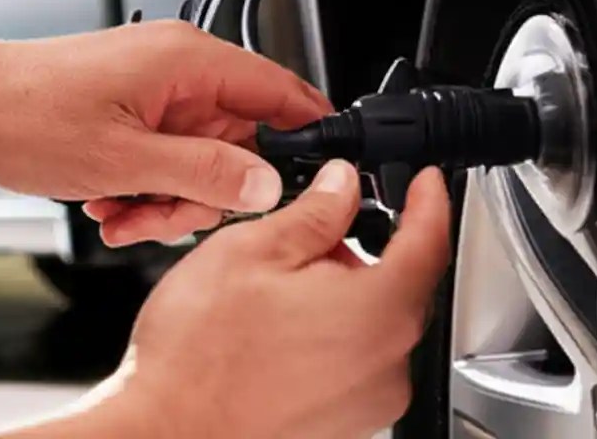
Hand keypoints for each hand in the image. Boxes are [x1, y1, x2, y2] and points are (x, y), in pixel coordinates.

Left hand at [0, 21, 331, 245]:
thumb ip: (206, 173)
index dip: (305, 135)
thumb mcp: (124, 160)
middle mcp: (176, 69)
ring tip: (122, 212)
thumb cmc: (22, 114)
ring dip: (167, 198)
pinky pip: (165, 159)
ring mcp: (153, 90)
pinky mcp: (132, 110)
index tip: (313, 178)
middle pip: (238, 141)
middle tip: (165, 214)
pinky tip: (109, 204)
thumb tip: (266, 184)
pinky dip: (144, 189)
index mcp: (187, 61)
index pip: (280, 91)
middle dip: (205, 192)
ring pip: (200, 159)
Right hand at [93, 161, 451, 438]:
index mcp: (377, 310)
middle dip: (372, 248)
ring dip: (348, 293)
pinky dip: (335, 334)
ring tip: (283, 286)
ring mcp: (369, 401)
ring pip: (379, 323)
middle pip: (405, 284)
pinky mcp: (346, 422)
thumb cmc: (198, 353)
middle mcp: (388, 363)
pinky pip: (359, 361)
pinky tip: (282, 327)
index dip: (429, 200)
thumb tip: (342, 185)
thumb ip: (315, 212)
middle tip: (319, 230)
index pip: (430, 240)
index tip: (425, 181)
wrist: (166, 429)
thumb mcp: (252, 250)